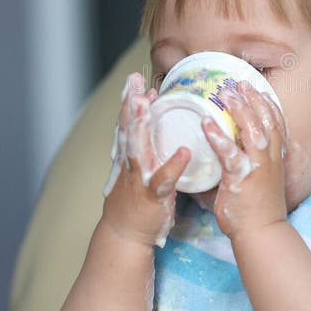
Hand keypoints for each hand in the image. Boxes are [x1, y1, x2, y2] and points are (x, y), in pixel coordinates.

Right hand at [101, 72, 189, 246]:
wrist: (126, 233)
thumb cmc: (136, 197)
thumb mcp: (137, 167)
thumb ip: (143, 143)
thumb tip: (150, 116)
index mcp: (129, 154)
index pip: (126, 122)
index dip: (128, 99)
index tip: (133, 78)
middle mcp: (131, 162)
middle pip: (128, 127)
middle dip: (130, 103)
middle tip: (133, 80)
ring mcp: (140, 177)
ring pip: (138, 147)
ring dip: (141, 125)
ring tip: (145, 103)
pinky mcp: (152, 196)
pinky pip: (163, 179)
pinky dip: (172, 166)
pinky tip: (183, 153)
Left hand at [200, 80, 287, 239]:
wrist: (261, 233)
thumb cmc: (257, 210)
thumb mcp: (258, 181)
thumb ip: (245, 164)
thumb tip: (224, 155)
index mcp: (274, 158)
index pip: (277, 124)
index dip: (269, 105)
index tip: (260, 90)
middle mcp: (269, 158)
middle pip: (266, 120)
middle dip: (253, 98)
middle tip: (239, 83)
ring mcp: (257, 167)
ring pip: (252, 130)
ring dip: (239, 109)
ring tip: (225, 93)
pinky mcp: (240, 178)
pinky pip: (229, 153)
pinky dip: (218, 136)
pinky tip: (206, 123)